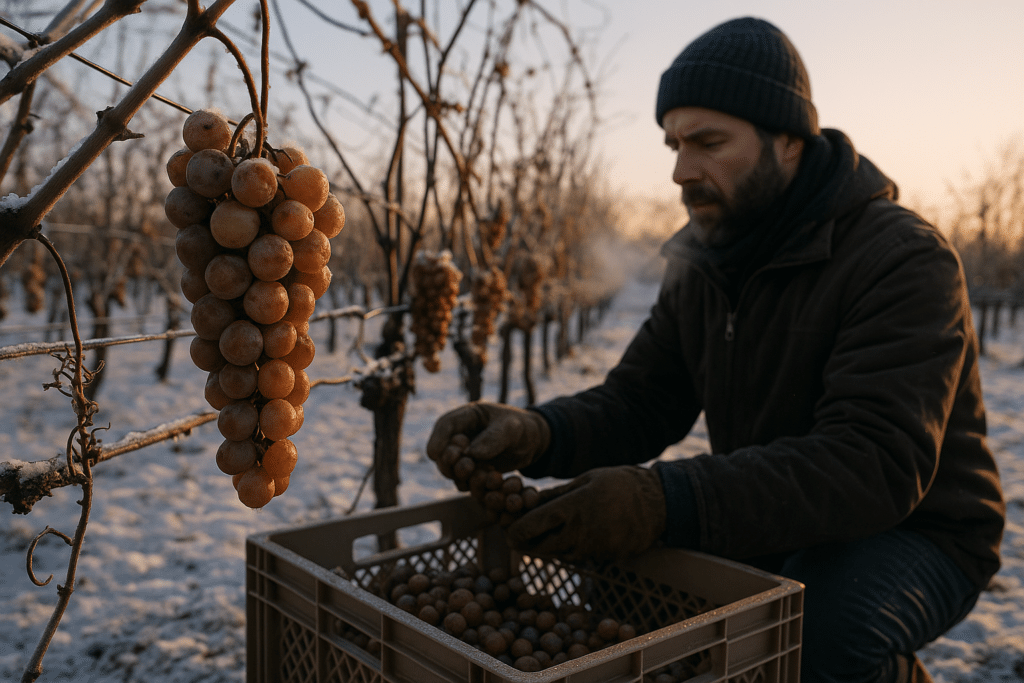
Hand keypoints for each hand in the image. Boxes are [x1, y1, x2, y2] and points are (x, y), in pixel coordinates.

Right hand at [426, 402, 550, 483]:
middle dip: (450, 462)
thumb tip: (471, 454)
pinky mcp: (473, 472)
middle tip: (467, 467)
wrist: (532, 442)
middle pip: (443, 452)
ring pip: (452, 470)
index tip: (434, 454)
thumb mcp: (512, 428)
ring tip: (483, 476)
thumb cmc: (521, 427)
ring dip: (462, 476)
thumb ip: (493, 438)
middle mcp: (461, 436)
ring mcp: (465, 455)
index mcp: (467, 417)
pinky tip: (492, 483)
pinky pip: (466, 482)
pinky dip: (475, 486)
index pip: (445, 425)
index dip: (437, 439)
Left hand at [505, 466, 665, 563]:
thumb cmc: (620, 484)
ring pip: (556, 554)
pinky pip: (576, 556)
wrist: (658, 504)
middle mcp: (578, 532)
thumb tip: (528, 500)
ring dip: (546, 546)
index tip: (508, 530)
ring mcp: (591, 548)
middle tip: (517, 536)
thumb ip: (556, 494)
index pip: (531, 526)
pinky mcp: (602, 557)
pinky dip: (567, 548)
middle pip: (539, 547)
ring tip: (542, 533)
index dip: (515, 530)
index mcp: (572, 508)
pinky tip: (568, 536)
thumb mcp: (585, 479)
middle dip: (525, 544)